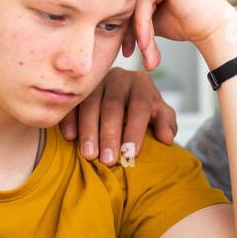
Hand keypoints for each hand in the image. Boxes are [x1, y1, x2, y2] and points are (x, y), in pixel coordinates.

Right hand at [61, 67, 176, 164]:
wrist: (123, 95)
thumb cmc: (144, 109)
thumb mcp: (159, 114)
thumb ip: (166, 124)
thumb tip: (166, 138)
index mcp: (141, 83)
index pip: (139, 106)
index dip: (135, 130)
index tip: (130, 154)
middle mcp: (118, 78)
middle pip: (113, 105)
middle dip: (110, 134)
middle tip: (108, 159)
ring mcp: (96, 80)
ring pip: (90, 103)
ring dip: (89, 130)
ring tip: (89, 154)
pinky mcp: (79, 87)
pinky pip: (73, 102)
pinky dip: (70, 119)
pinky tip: (70, 137)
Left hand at [131, 0, 236, 70]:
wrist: (214, 28)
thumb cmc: (189, 24)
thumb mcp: (154, 22)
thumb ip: (136, 19)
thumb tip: (110, 26)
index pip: (129, 4)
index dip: (127, 29)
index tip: (127, 51)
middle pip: (130, 3)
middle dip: (129, 32)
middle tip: (131, 53)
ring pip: (136, 4)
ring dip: (138, 32)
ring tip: (143, 50)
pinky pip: (144, 2)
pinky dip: (143, 25)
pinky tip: (146, 41)